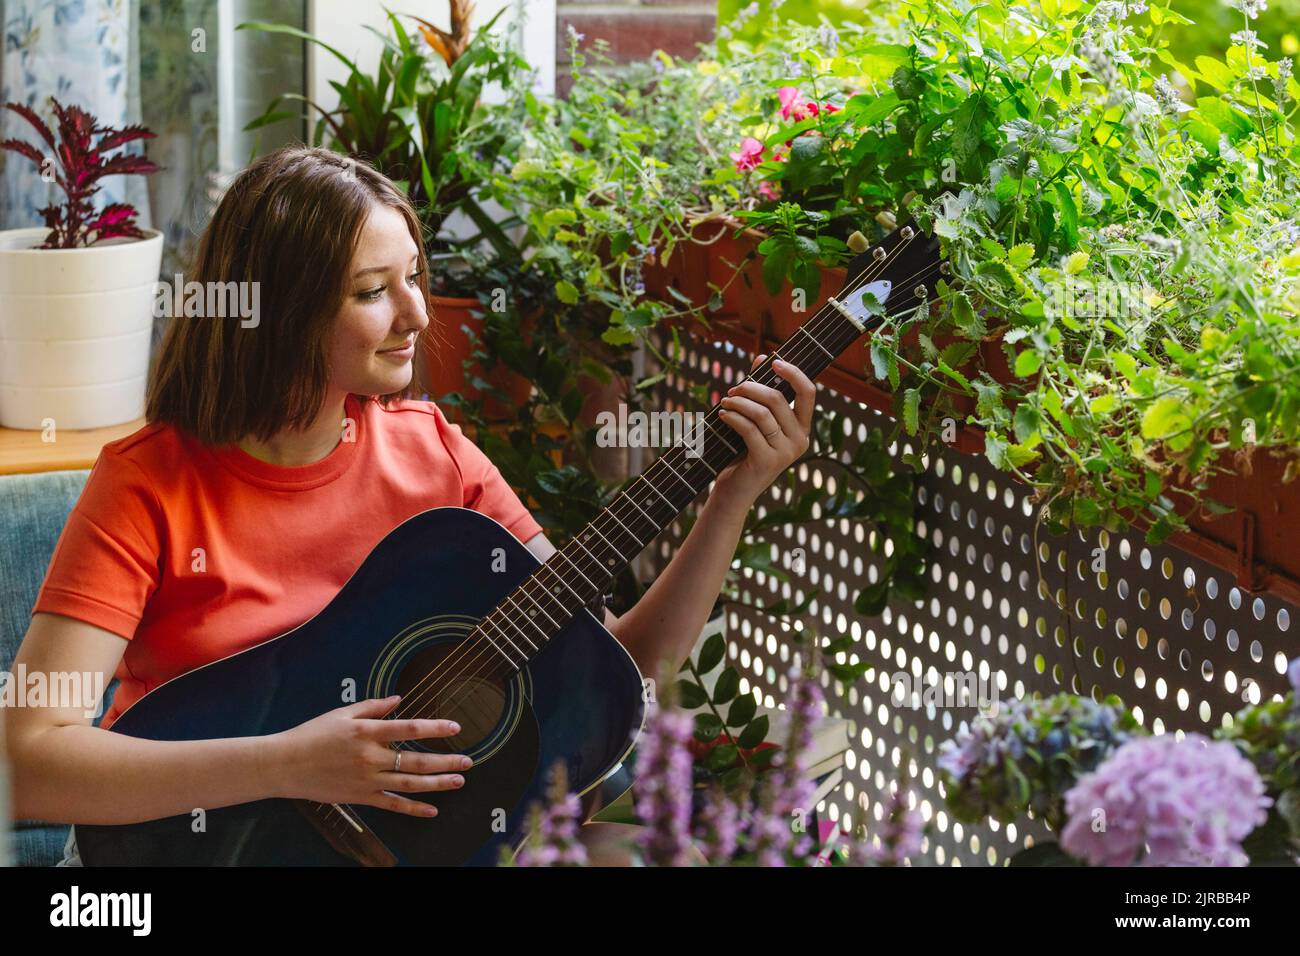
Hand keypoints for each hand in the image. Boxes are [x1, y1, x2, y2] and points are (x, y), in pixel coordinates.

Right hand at [264, 695, 470, 816]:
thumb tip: (398, 699)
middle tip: (468, 761)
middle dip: (445, 761)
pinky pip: (392, 805)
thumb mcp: (342, 713)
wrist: (284, 764)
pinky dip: (413, 809)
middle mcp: (370, 757)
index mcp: (366, 732)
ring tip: (459, 781)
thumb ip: (373, 707)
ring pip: (409, 784)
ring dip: (437, 784)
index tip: (455, 728)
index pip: (409, 729)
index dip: (434, 728)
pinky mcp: (360, 797)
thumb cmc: (311, 735)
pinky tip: (432, 810)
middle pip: (415, 760)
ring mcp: (366, 780)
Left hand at [713, 354, 814, 508]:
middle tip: (732, 391)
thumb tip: (761, 357)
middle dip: (750, 388)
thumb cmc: (743, 452)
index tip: (773, 361)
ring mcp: (785, 452)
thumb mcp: (755, 420)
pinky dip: (733, 418)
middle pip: (778, 399)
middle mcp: (800, 440)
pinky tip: (722, 416)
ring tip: (724, 403)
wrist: (734, 490)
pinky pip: (749, 429)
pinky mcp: (767, 461)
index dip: (793, 373)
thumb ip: (760, 392)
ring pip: (761, 413)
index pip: (808, 392)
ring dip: (738, 403)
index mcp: (802, 428)